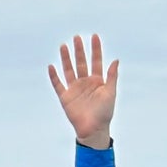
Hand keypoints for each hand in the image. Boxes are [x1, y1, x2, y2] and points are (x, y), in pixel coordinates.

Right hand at [48, 33, 116, 149]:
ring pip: (69, 70)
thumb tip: (115, 60)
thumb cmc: (105, 113)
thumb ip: (112, 76)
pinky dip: (54, 76)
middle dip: (79, 50)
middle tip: (76, 37)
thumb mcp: (110, 92)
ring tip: (63, 46)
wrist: (93, 129)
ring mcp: (75, 89)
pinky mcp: (65, 98)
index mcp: (98, 80)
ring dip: (66, 58)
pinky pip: (58, 85)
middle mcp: (85, 82)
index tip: (94, 36)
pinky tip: (51, 67)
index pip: (96, 61)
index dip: (96, 49)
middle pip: (81, 62)